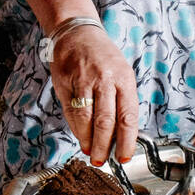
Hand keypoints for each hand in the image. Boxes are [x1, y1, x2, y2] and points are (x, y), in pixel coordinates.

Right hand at [48, 24, 140, 165]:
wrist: (78, 33)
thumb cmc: (103, 57)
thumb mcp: (121, 74)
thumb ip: (121, 102)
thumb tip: (121, 135)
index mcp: (124, 79)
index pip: (128, 117)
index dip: (127, 141)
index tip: (125, 157)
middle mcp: (105, 80)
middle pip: (106, 121)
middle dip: (105, 147)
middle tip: (103, 160)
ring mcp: (84, 81)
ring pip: (86, 119)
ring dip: (88, 141)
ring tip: (90, 152)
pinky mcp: (65, 82)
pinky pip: (70, 111)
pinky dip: (75, 128)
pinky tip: (80, 136)